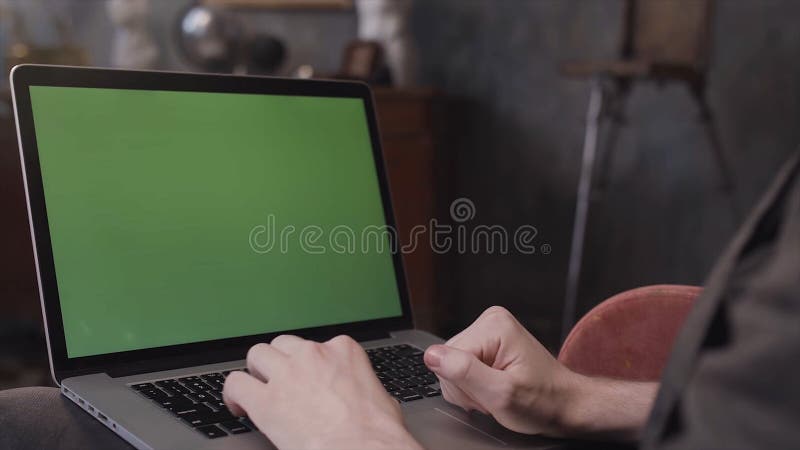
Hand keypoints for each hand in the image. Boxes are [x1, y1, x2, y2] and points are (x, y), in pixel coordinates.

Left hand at [223, 335, 421, 449]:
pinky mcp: (265, 400)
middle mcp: (313, 354)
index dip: (308, 364)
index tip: (307, 379)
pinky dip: (234, 394)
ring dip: (256, 371)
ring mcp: (287, 374)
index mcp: (343, 351)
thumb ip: (363, 387)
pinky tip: (238, 406)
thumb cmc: (377, 433)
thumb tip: (363, 396)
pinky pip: (236, 384)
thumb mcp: (381, 398)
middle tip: (279, 382)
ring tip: (256, 389)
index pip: (317, 345)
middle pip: (283, 344)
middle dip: (280, 362)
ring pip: (257, 354)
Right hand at [424, 306, 657, 439]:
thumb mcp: (502, 394)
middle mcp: (489, 321)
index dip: (464, 386)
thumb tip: (432, 355)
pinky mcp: (486, 343)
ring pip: (451, 366)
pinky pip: (460, 367)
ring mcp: (487, 331)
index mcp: (493, 327)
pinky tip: (493, 387)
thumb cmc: (543, 401)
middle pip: (448, 361)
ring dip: (470, 389)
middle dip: (467, 388)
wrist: (564, 405)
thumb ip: (465, 373)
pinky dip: (473, 385)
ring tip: (497, 392)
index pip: (447, 359)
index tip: (490, 394)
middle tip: (495, 396)